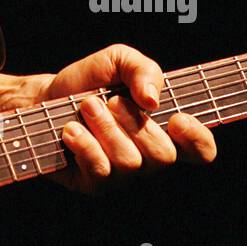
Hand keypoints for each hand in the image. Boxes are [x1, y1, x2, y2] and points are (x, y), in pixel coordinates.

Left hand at [36, 44, 217, 193]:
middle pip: (163, 156)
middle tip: (109, 100)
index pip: (201, 150)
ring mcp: (122, 176)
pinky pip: (101, 171)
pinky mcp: (94, 184)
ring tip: (86, 107)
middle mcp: (148, 158)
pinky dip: (85, 144)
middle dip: (133, 122)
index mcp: (165, 130)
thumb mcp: (118, 60)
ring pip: (130, 162)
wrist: (45, 95)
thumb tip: (152, 99)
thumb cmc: (89, 81)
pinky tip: (72, 129)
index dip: (197, 139)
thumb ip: (144, 70)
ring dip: (105, 127)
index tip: (177, 118)